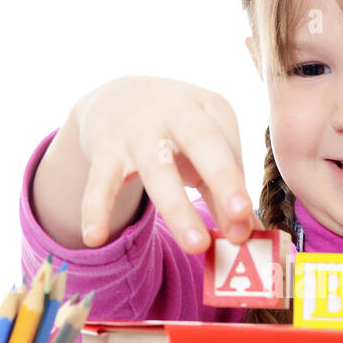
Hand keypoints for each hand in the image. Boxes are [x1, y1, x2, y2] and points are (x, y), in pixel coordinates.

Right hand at [69, 76, 263, 253]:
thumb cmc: (176, 131)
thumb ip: (223, 189)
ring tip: (196, 246)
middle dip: (223, 179)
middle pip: (201, 143)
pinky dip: (95, 209)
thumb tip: (243, 234)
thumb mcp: (205, 148)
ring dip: (178, 208)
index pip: (228, 146)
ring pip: (156, 169)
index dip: (238, 183)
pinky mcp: (103, 148)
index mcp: (207, 106)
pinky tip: (95, 237)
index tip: (247, 221)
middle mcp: (173, 110)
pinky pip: (100, 182)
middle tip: (239, 219)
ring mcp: (135, 128)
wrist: (115, 97)